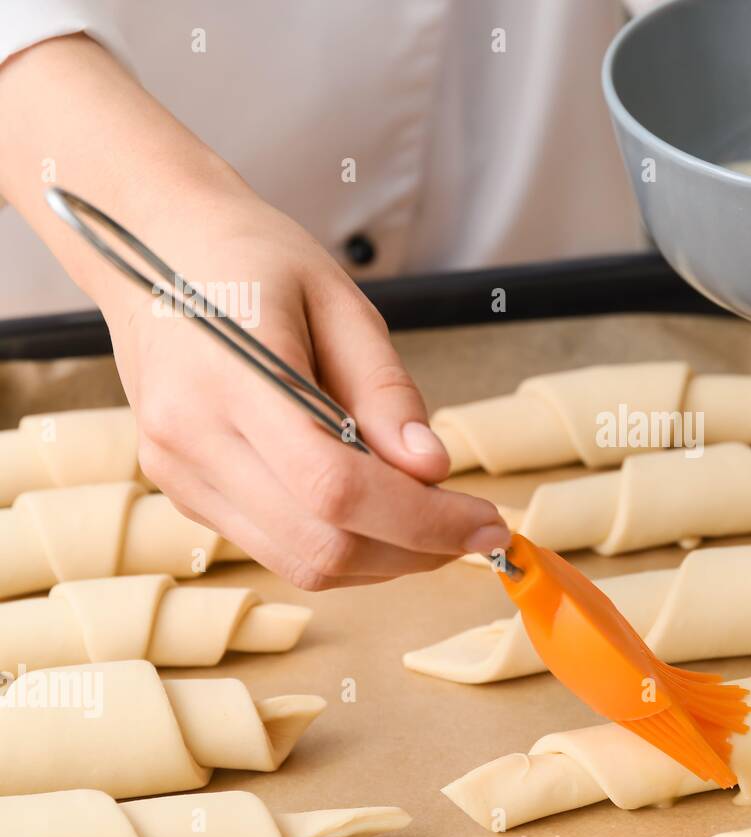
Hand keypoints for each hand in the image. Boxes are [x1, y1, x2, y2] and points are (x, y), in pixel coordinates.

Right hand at [0, 35, 508, 590]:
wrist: (150, 248)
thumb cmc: (251, 260)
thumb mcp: (339, 300)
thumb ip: (386, 389)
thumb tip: (432, 468)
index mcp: (229, 379)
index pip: (337, 488)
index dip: (423, 521)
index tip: (487, 524)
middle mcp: (191, 439)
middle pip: (322, 543)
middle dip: (415, 550)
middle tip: (472, 527)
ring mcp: (178, 473)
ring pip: (300, 563)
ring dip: (384, 560)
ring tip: (431, 520)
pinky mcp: (181, 490)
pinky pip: (276, 548)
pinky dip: (342, 546)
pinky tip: (376, 511)